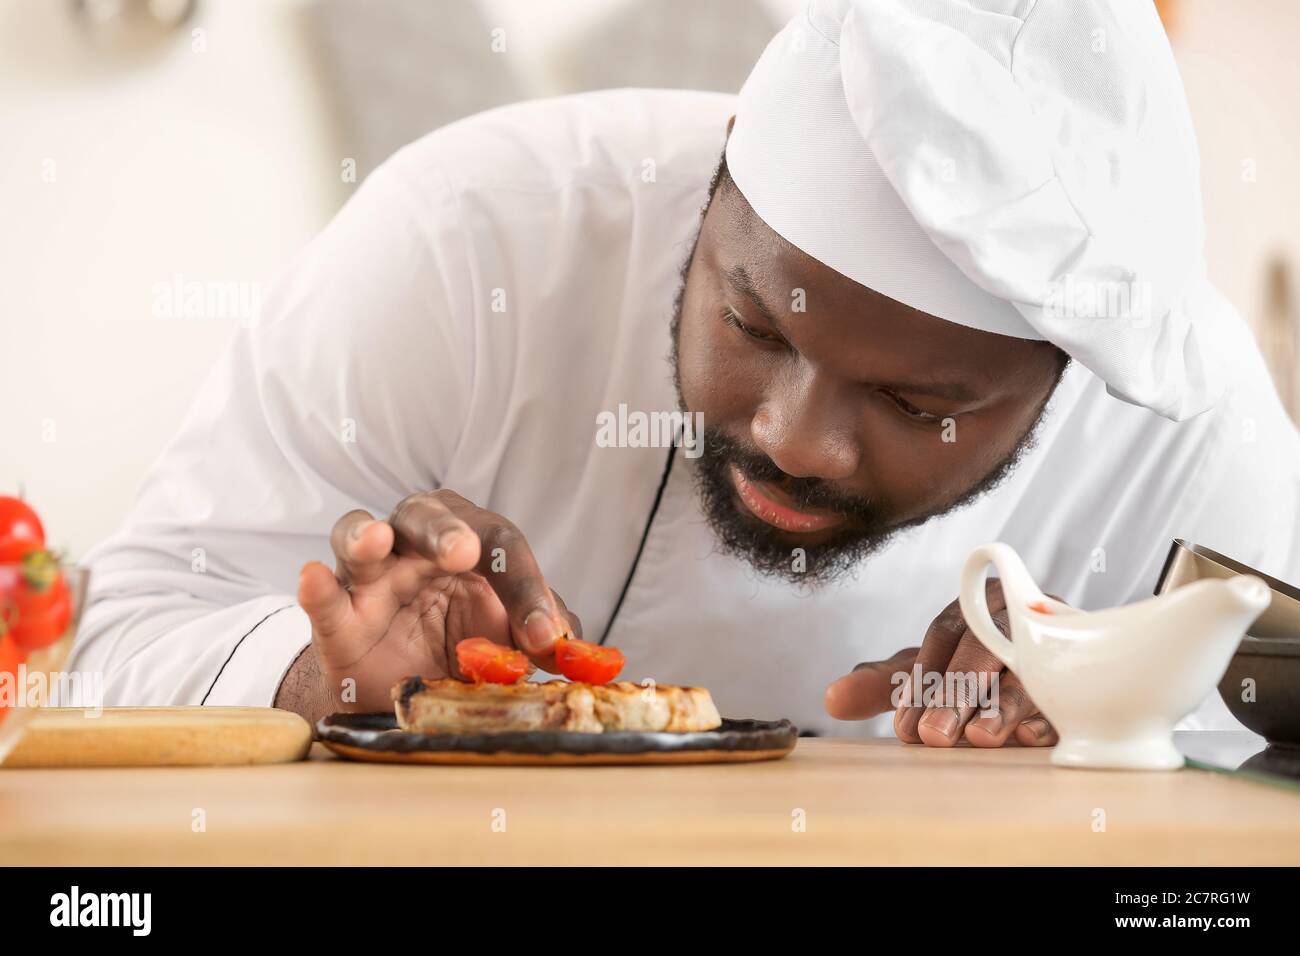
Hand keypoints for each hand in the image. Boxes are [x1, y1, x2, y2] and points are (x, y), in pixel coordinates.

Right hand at [290, 490, 579, 713]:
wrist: (406, 691)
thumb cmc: (461, 643)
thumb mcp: (509, 637)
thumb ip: (542, 634)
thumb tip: (574, 647)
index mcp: (469, 540)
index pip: (500, 544)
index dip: (526, 589)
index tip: (543, 637)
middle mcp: (416, 546)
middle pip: (427, 515)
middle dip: (445, 530)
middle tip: (463, 552)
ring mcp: (370, 578)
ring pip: (362, 536)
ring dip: (368, 536)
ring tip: (376, 540)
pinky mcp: (337, 617)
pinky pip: (324, 596)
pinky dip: (317, 588)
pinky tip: (313, 578)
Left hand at [824, 579, 1058, 747]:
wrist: (1056, 659)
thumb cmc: (977, 666)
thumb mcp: (930, 671)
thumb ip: (883, 684)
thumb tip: (831, 699)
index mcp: (976, 603)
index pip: (944, 633)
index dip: (922, 678)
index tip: (904, 724)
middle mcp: (1017, 611)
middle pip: (983, 647)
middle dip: (956, 692)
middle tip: (932, 737)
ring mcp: (1056, 639)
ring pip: (1027, 668)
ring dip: (1002, 705)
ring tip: (980, 739)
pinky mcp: (1087, 671)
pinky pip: (1070, 691)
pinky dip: (1049, 715)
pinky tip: (1029, 739)